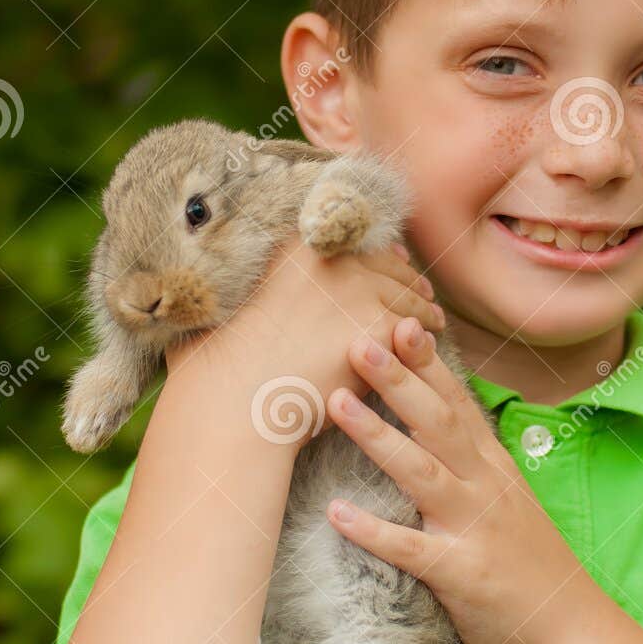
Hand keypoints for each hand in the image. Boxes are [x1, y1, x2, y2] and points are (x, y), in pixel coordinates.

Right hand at [166, 239, 445, 450]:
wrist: (236, 404)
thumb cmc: (215, 366)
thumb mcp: (214, 301)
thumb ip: (235, 279)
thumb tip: (211, 270)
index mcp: (291, 243)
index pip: (350, 239)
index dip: (371, 253)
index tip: (385, 262)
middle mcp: (327, 256)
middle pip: (383, 261)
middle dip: (403, 275)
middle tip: (419, 290)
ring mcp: (355, 286)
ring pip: (405, 291)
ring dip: (420, 303)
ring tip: (430, 316)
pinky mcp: (377, 324)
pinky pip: (416, 325)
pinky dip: (426, 333)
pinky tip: (431, 341)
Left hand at [321, 316, 605, 643]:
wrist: (573, 634)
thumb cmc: (531, 568)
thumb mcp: (506, 501)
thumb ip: (472, 463)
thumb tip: (432, 424)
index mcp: (493, 467)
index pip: (457, 402)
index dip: (427, 361)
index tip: (398, 319)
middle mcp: (485, 487)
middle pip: (437, 422)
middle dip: (397, 379)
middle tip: (358, 339)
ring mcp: (474, 529)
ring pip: (422, 471)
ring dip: (377, 435)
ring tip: (336, 403)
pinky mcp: (461, 575)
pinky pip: (411, 550)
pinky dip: (374, 531)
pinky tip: (336, 514)